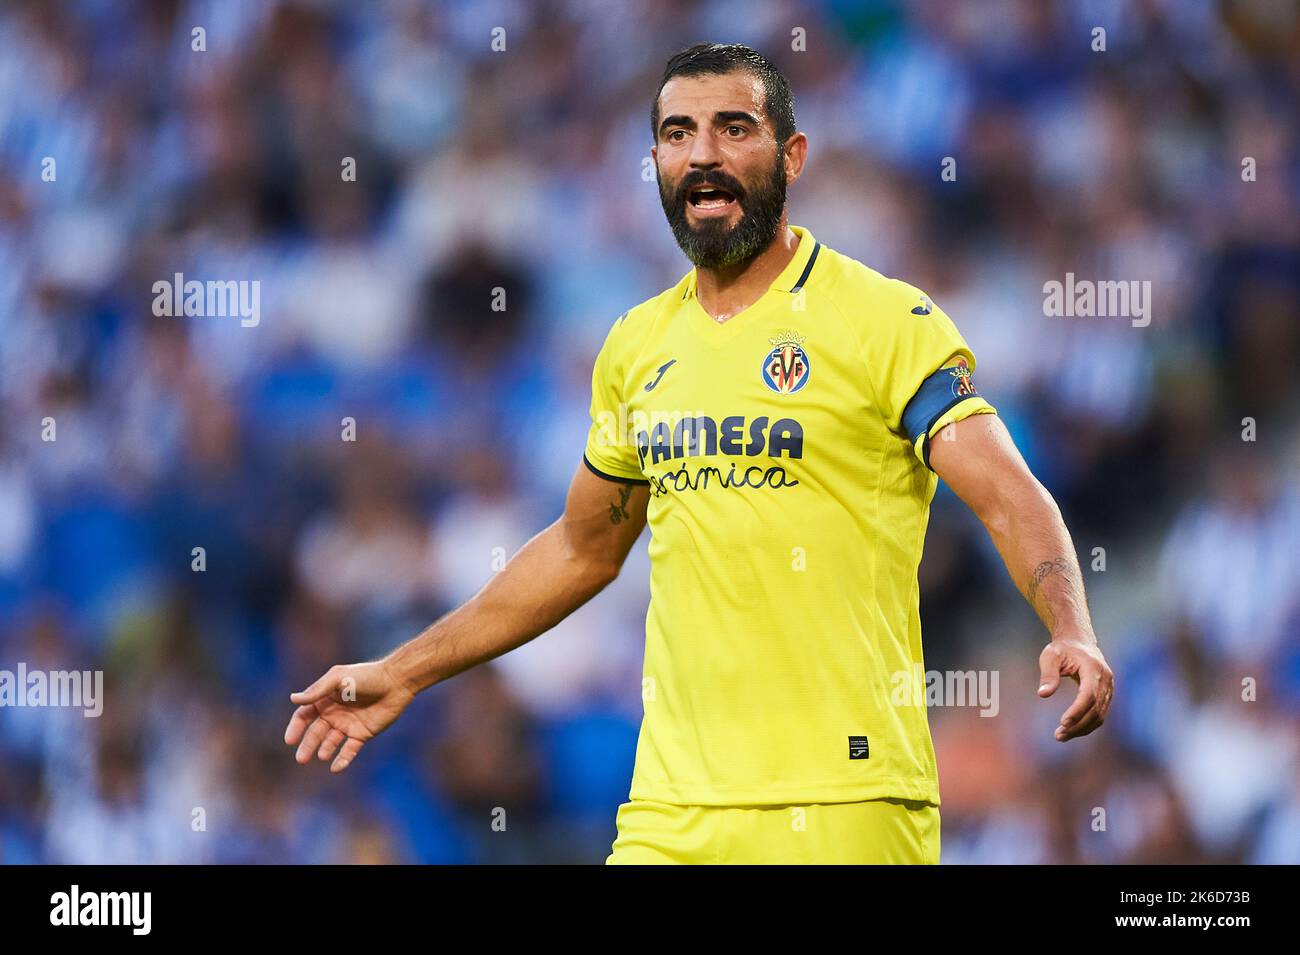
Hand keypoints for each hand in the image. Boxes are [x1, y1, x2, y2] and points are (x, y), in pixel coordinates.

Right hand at [284, 660, 414, 772]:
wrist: (396, 682)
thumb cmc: (366, 676)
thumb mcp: (339, 678)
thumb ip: (317, 690)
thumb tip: (293, 699)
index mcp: (325, 699)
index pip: (304, 716)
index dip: (296, 728)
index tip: (290, 740)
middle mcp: (334, 713)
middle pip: (315, 732)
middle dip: (307, 745)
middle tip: (301, 759)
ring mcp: (348, 725)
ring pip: (330, 742)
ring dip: (324, 750)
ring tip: (322, 755)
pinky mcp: (362, 734)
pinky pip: (349, 750)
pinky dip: (342, 760)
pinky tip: (335, 768)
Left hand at [1037, 636, 1113, 740]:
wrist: (1079, 642)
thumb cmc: (1062, 649)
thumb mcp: (1050, 656)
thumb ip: (1048, 674)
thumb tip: (1042, 694)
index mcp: (1093, 668)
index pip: (1088, 694)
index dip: (1077, 710)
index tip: (1063, 722)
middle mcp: (1105, 679)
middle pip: (1095, 709)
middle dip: (1078, 725)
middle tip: (1058, 735)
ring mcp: (1109, 688)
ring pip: (1100, 715)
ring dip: (1082, 729)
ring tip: (1061, 736)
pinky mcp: (1106, 695)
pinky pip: (1100, 714)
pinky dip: (1087, 725)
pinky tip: (1071, 730)